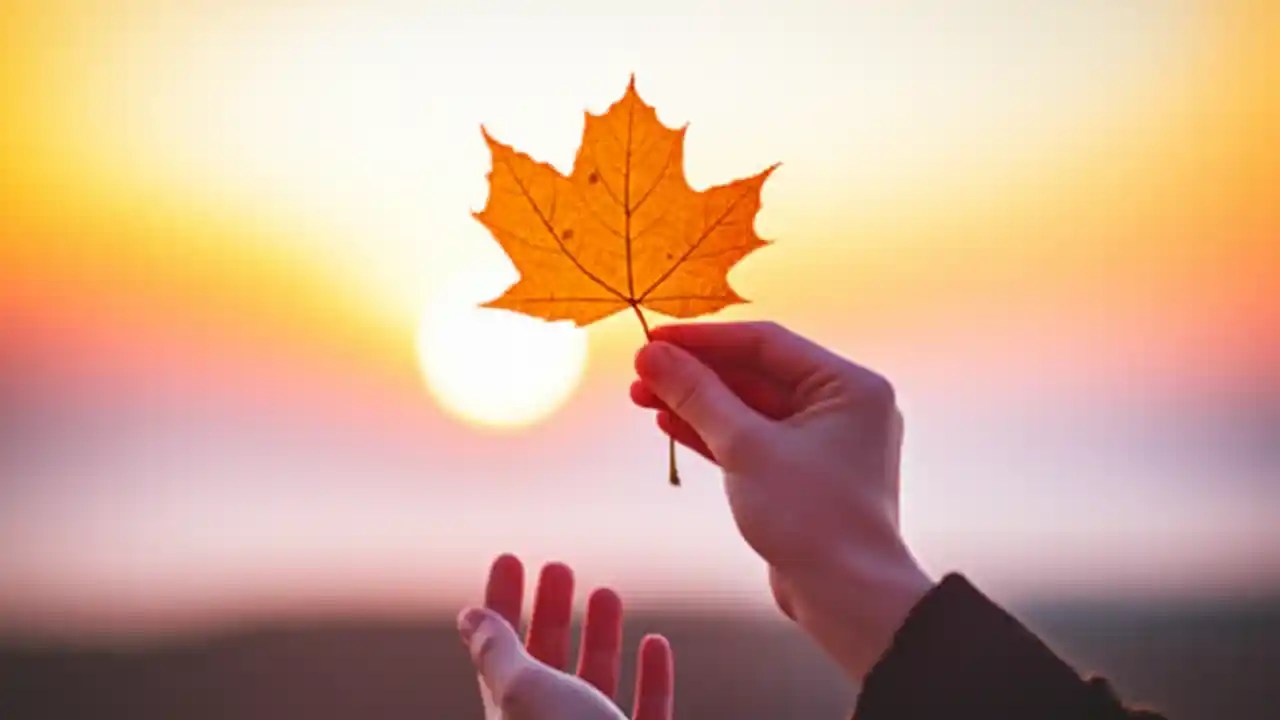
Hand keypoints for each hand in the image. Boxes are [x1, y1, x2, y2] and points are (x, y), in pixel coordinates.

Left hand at [458, 554, 673, 719]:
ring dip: (600, 637)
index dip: (499, 604)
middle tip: (558, 568)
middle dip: (548, 612)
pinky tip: (655, 642)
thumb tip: (468, 618)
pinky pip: (645, 715)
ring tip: (605, 591)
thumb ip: (499, 655)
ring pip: (594, 688)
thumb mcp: (527, 695)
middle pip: (542, 666)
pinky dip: (650, 678)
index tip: (510, 558)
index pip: (496, 653)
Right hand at [630, 322, 932, 680]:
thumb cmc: (812, 518)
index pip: (765, 344)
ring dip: (697, 403)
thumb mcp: (746, 447)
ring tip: (643, 395)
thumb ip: (698, 396)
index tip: (653, 338)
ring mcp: (823, 443)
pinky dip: (713, 432)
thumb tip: (653, 355)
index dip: (703, 339)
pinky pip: (753, 439)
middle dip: (695, 374)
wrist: (848, 599)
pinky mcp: (803, 475)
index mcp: (848, 386)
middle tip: (641, 371)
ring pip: (749, 409)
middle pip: (755, 374)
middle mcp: (842, 407)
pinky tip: (670, 423)